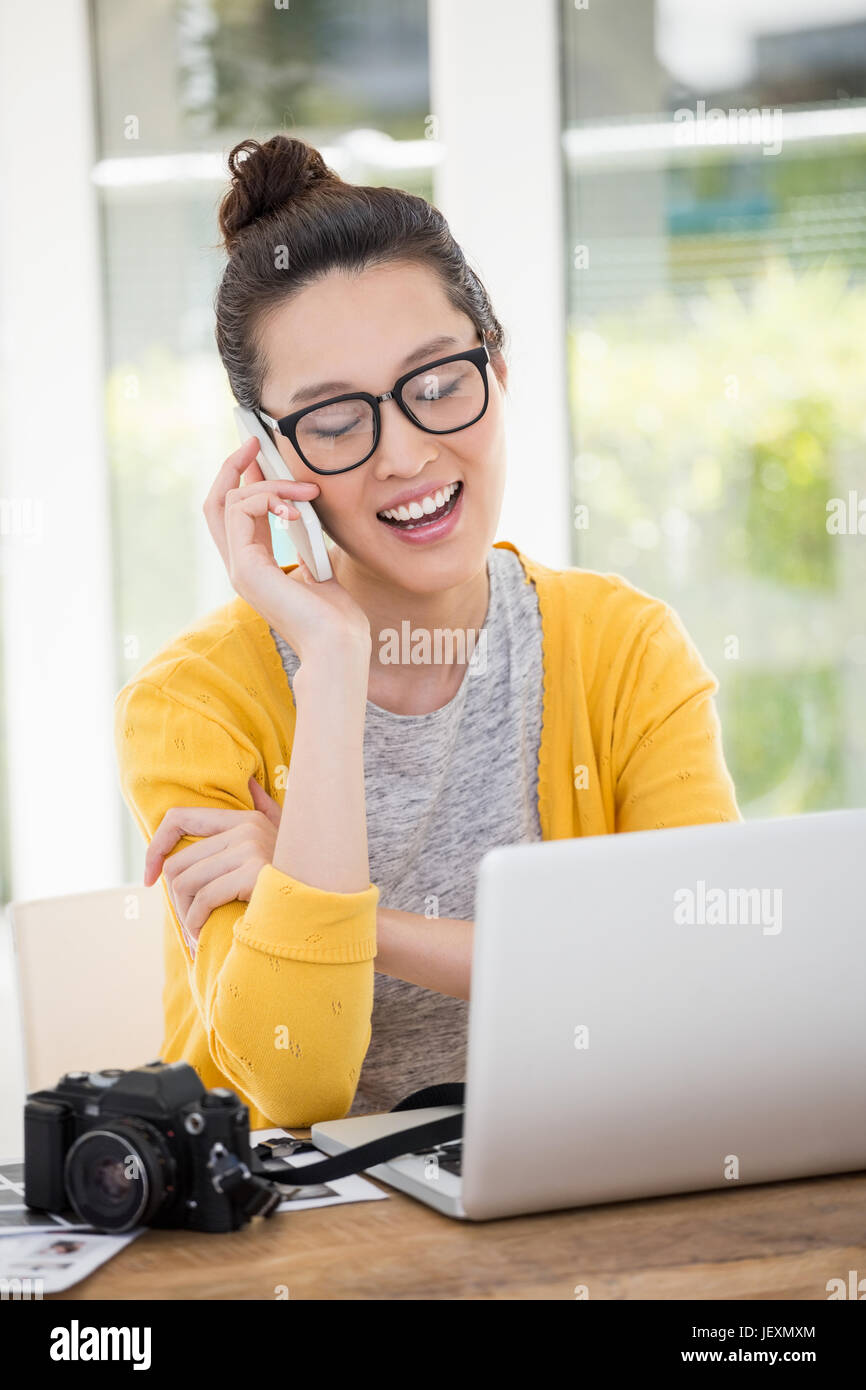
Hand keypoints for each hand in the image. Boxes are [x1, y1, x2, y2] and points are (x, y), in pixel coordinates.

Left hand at [144, 775, 282, 956]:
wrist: (326, 903)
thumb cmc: (300, 877)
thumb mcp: (285, 838)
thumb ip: (267, 809)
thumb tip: (251, 782)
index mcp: (246, 819)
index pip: (178, 818)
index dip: (155, 848)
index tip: (149, 877)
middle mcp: (246, 828)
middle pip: (178, 863)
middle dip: (175, 899)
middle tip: (187, 921)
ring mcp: (251, 849)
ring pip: (187, 883)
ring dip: (186, 916)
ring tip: (197, 932)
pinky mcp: (254, 873)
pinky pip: (205, 899)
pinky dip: (197, 922)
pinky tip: (203, 937)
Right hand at [203, 436, 371, 664]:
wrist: (339, 645)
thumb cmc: (337, 616)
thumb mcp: (319, 566)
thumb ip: (305, 539)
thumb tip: (304, 507)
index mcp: (255, 565)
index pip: (234, 513)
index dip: (243, 479)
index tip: (260, 452)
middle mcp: (239, 565)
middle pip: (215, 503)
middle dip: (233, 467)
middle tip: (255, 441)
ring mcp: (238, 568)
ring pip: (229, 501)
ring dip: (269, 484)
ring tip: (306, 491)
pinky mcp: (245, 567)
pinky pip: (240, 511)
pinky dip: (267, 498)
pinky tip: (296, 508)